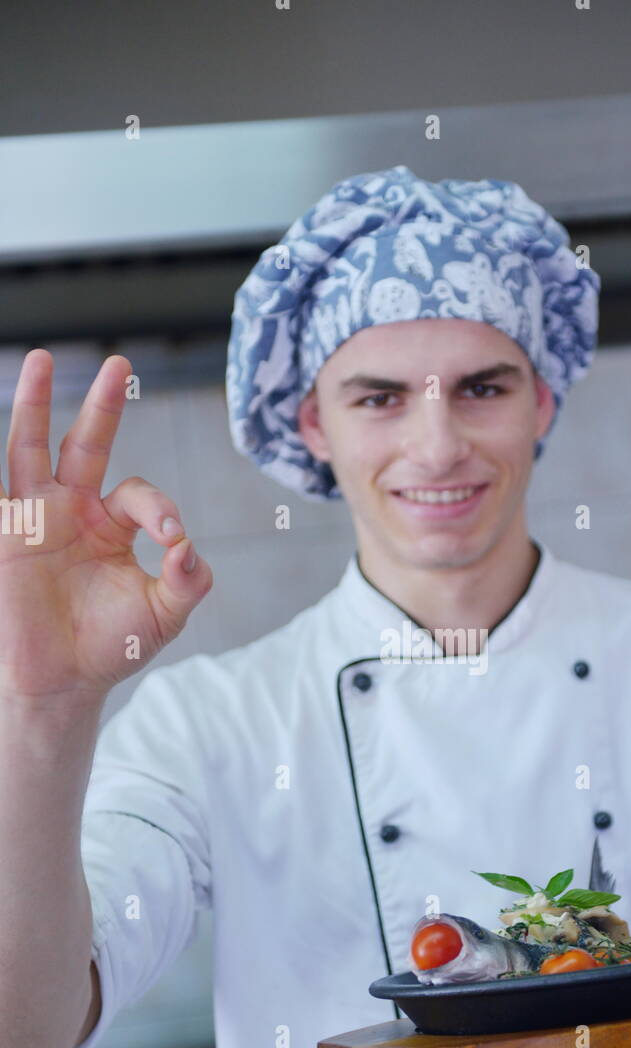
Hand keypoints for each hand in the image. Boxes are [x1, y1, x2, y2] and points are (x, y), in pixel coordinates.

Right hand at [1, 350, 212, 704]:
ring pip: (30, 448)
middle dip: (102, 406)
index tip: (174, 543)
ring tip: (41, 359)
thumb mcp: (164, 615)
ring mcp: (34, 517)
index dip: (160, 510)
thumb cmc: (114, 646)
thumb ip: (189, 581)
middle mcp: (73, 509)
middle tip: (119, 363)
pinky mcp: (4, 534)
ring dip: (33, 405)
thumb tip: (191, 547)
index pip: (140, 494)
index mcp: (113, 524)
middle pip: (87, 444)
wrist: (63, 683)